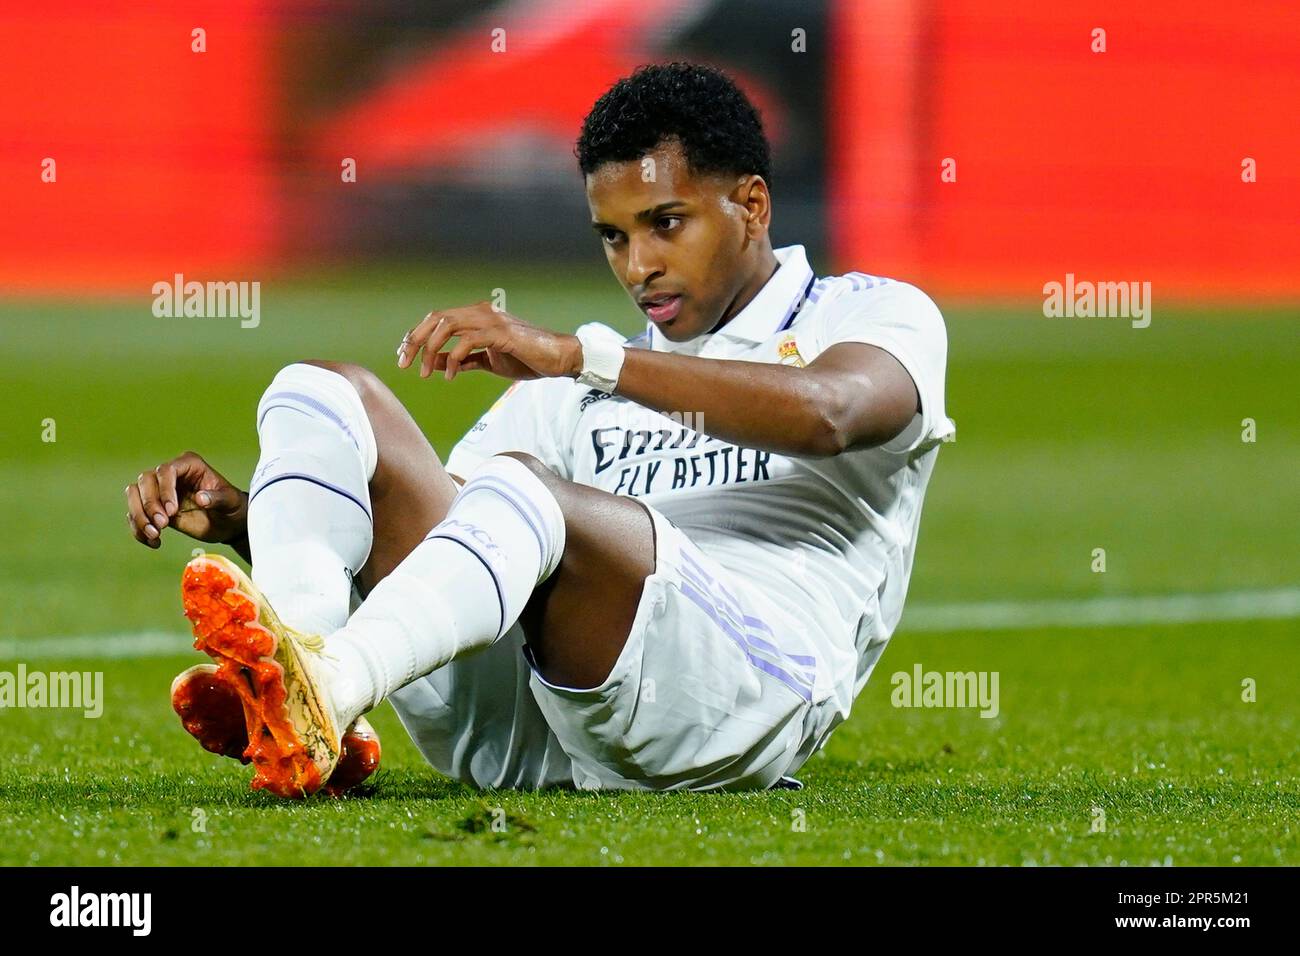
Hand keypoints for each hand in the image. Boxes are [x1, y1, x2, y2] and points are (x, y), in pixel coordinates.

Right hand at [125, 451, 247, 549]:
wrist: (228, 523)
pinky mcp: (154, 508)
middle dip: (150, 504)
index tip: (171, 512)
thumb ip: (217, 499)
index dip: (164, 490)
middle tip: (163, 525)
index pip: (166, 470)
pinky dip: (138, 529)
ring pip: (134, 495)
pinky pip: (135, 514)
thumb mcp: (230, 502)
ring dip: (139, 516)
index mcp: (189, 465)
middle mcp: (171, 474)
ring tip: (155, 534)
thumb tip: (200, 498)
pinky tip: (154, 542)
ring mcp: (160, 490)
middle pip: (145, 481)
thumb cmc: (232, 507)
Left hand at [396, 301, 582, 381]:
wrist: (557, 358)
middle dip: (415, 340)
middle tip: (404, 363)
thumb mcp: (488, 361)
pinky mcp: (501, 333)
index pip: (437, 319)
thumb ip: (465, 360)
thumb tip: (440, 364)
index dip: (416, 335)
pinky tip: (449, 375)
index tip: (404, 355)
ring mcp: (491, 320)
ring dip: (430, 349)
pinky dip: (453, 359)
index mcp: (477, 316)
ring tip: (425, 372)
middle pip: (436, 318)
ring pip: (447, 326)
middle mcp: (481, 312)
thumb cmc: (526, 358)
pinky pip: (468, 342)